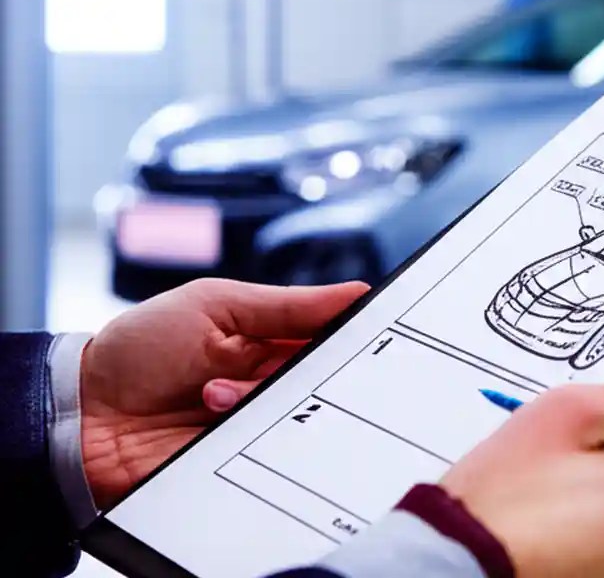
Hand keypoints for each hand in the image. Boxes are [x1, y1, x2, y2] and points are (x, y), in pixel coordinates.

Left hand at [80, 278, 367, 506]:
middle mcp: (273, 385)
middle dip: (309, 372)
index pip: (334, 340)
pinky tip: (218, 418)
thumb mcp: (215, 305)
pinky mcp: (243, 464)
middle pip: (327, 383)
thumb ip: (288, 304)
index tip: (370, 331)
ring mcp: (259, 426)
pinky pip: (277, 458)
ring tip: (211, 394)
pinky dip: (259, 441)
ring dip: (261, 401)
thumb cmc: (139, 349)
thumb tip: (356, 292)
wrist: (80, 415)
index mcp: (273, 342)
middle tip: (273, 364)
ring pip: (303, 420)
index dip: (355, 336)